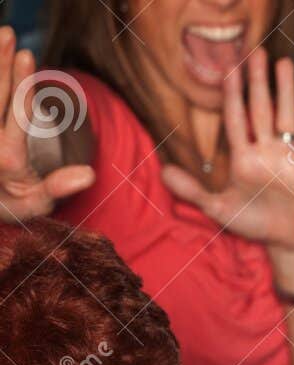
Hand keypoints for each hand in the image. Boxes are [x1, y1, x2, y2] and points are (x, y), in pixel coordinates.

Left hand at [0, 27, 94, 222]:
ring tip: (3, 35)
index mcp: (7, 157)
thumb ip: (59, 187)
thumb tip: (89, 174)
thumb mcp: (38, 205)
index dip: (22, 84)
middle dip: (2, 64)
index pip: (17, 114)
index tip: (26, 56)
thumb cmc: (15, 204)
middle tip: (9, 34)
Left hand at [160, 50, 293, 253]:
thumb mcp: (219, 209)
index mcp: (243, 158)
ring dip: (285, 91)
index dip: (232, 94)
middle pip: (261, 110)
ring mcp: (288, 157)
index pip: (236, 119)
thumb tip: (163, 173)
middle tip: (256, 51)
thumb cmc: (253, 223)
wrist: (288, 240)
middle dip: (258, 82)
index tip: (229, 68)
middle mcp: (265, 151)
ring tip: (283, 63)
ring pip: (286, 117)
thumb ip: (193, 192)